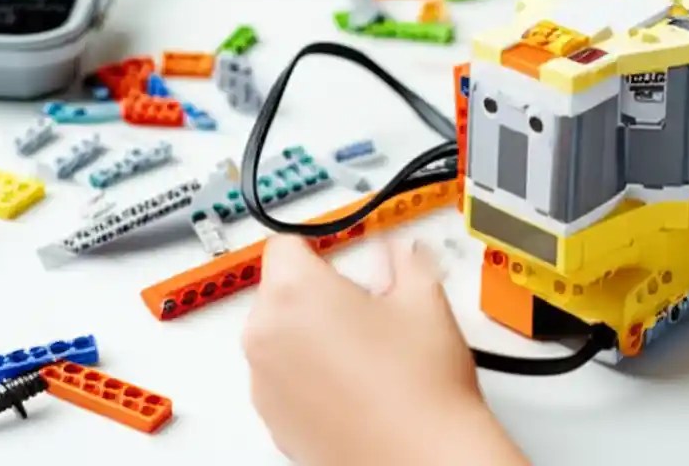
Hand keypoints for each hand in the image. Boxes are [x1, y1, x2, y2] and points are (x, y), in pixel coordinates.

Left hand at [243, 236, 527, 465]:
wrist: (424, 459)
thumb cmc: (420, 389)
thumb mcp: (423, 296)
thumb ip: (401, 257)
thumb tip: (397, 252)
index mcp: (293, 293)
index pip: (285, 244)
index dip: (318, 245)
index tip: (338, 254)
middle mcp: (265, 336)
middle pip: (279, 291)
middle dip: (317, 293)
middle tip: (364, 307)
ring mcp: (264, 383)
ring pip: (279, 337)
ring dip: (310, 335)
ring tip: (365, 352)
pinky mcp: (273, 419)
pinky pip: (282, 378)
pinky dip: (307, 375)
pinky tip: (354, 384)